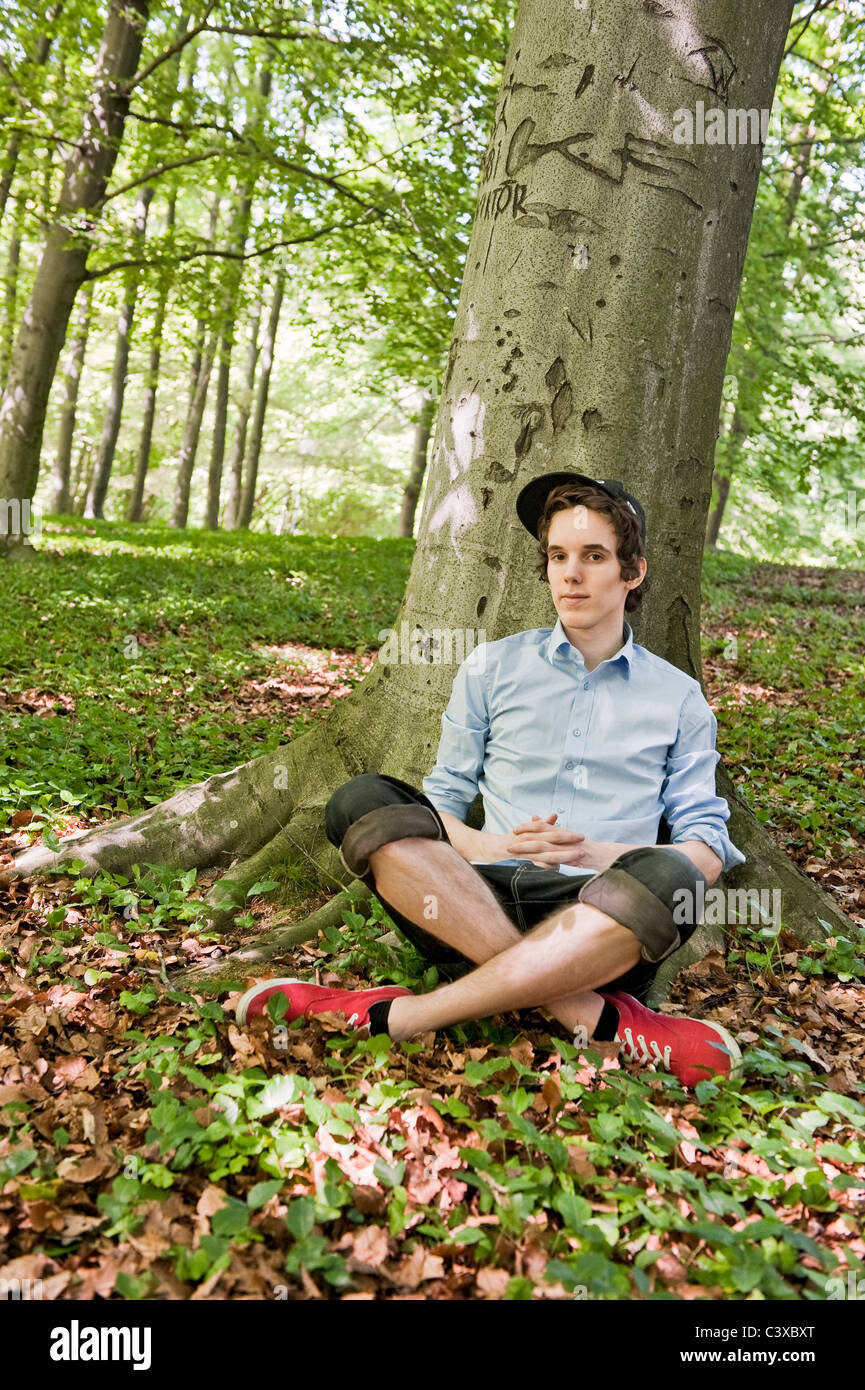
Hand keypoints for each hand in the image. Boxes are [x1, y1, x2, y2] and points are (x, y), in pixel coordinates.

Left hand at [507, 815, 621, 870]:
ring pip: (543, 850)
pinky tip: (529, 868)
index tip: (514, 829)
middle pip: (538, 838)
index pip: (541, 827)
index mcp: (561, 832)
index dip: (527, 827)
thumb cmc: (583, 846)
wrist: (601, 856)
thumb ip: (550, 827)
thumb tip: (533, 817)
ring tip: (514, 853)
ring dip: (527, 852)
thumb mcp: (566, 834)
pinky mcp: (568, 862)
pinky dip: (541, 865)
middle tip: (508, 843)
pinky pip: (552, 864)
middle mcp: (562, 840)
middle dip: (522, 841)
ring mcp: (564, 851)